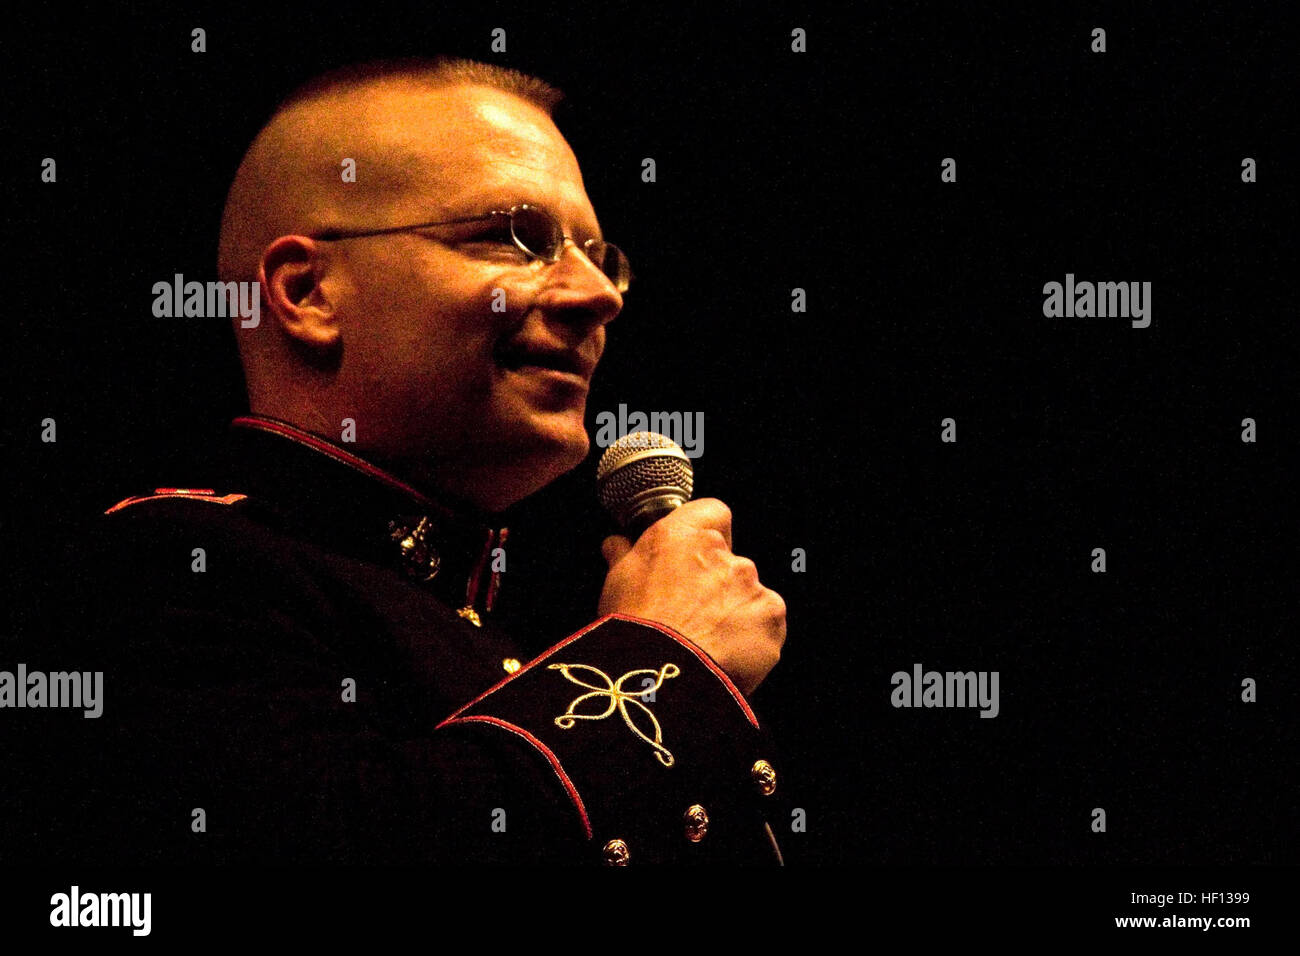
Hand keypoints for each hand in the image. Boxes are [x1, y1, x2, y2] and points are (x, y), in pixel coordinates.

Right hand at [598, 498, 785, 694]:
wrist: (659, 675)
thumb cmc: (635, 626)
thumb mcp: (617, 581)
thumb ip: (624, 553)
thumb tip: (617, 543)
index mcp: (685, 536)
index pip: (713, 513)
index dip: (707, 534)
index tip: (695, 555)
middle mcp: (724, 554)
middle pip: (730, 561)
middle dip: (717, 584)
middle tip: (692, 614)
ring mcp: (752, 585)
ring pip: (749, 594)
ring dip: (734, 612)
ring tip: (706, 642)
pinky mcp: (772, 617)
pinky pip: (766, 623)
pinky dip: (752, 637)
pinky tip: (725, 654)